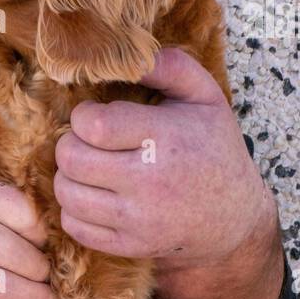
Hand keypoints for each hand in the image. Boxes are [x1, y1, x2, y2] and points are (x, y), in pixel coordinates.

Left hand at [53, 47, 274, 270]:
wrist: (233, 219)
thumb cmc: (213, 150)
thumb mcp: (205, 98)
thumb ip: (170, 67)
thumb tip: (131, 53)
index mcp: (165, 138)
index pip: (93, 125)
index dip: (83, 116)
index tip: (94, 117)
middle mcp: (150, 182)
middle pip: (71, 159)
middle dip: (69, 144)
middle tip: (85, 142)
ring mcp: (138, 219)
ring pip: (66, 193)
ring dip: (68, 176)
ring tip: (88, 167)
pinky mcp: (129, 245)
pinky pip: (74, 226)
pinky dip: (74, 209)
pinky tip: (93, 195)